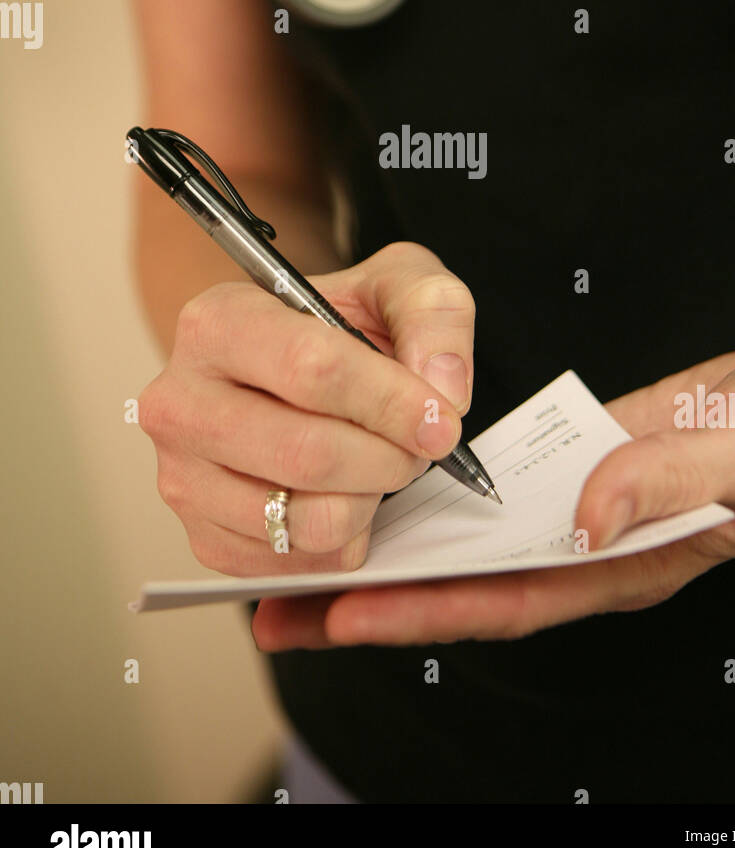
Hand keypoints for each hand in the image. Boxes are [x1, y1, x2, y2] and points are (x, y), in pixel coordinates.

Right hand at [138, 242, 474, 578]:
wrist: (291, 371)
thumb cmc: (338, 327)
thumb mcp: (394, 284)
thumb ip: (433, 310)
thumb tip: (443, 386)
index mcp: (217, 323)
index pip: (310, 368)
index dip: (390, 402)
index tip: (440, 419)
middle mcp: (179, 402)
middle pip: (306, 453)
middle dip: (389, 457)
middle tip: (422, 446)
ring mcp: (182, 477)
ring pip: (304, 519)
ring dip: (371, 499)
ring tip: (380, 462)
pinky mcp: (203, 537)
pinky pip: (299, 562)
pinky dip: (346, 537)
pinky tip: (348, 492)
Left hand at [252, 319, 734, 649]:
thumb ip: (666, 479)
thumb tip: (588, 515)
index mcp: (625, 563)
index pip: (506, 599)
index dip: (426, 611)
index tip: (347, 613)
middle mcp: (589, 546)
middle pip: (468, 585)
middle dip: (378, 599)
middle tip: (285, 608)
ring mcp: (579, 508)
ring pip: (473, 541)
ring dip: (396, 548)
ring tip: (309, 552)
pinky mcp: (575, 464)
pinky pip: (496, 491)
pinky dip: (440, 497)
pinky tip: (391, 485)